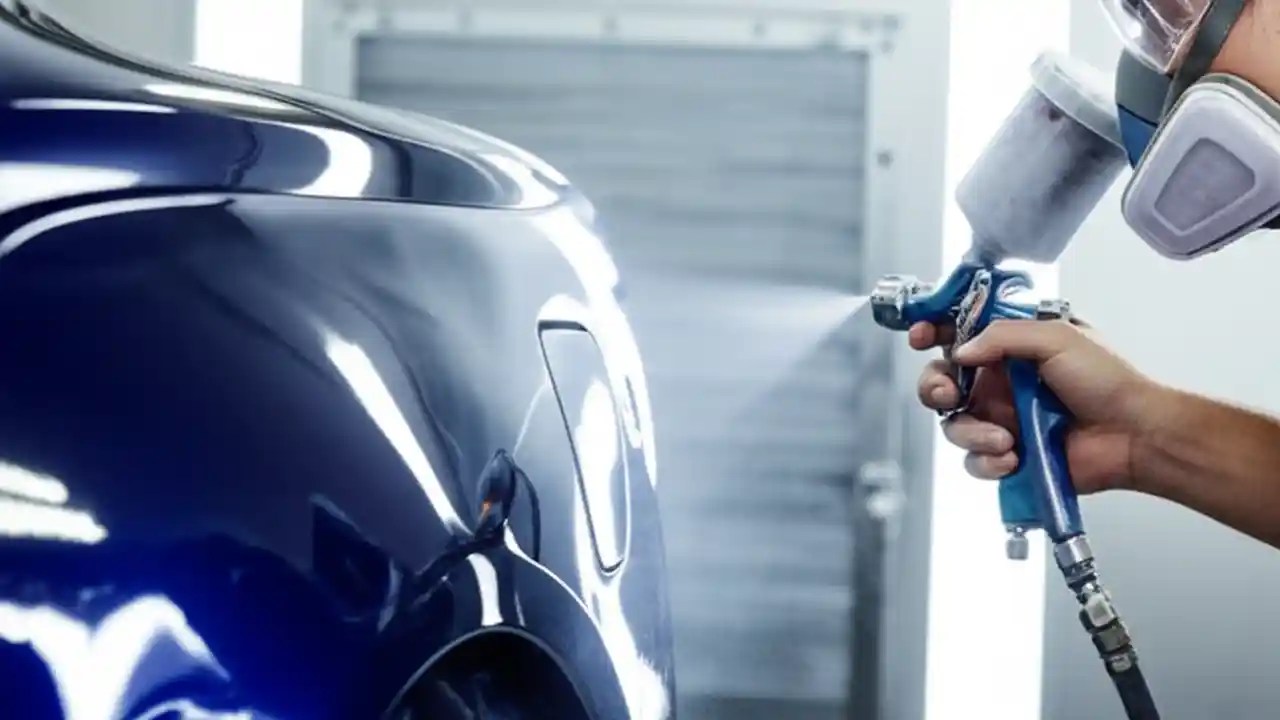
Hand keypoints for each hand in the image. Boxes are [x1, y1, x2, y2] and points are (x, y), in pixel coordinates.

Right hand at [911, 319, 1157, 493]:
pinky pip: (974, 460)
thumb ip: (1001, 335)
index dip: (933, 333)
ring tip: (1005, 439)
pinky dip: (987, 460)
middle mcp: (1000, 384)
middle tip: (946, 393)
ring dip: (970, 432)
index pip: (958, 335)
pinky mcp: (1008, 456)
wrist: (1135, 435)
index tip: (921, 337)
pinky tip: (1013, 457)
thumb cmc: (1107, 380)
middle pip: (942, 382)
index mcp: (1011, 350)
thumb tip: (960, 351)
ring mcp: (1002, 421)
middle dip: (933, 387)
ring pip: (953, 424)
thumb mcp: (1057, 336)